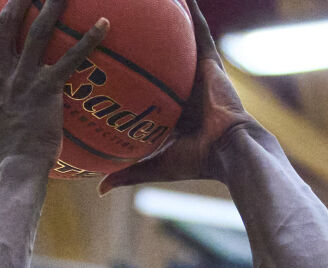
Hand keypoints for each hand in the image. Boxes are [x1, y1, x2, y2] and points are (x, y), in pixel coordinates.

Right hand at [0, 0, 106, 174]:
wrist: (18, 171)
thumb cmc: (6, 162)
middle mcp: (1, 75)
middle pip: (6, 24)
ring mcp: (24, 80)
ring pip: (37, 31)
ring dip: (51, 5)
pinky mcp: (47, 89)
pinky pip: (71, 58)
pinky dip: (89, 39)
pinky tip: (105, 23)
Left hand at [98, 0, 251, 191]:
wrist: (228, 150)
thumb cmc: (195, 162)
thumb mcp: (153, 166)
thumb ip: (126, 173)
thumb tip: (99, 189)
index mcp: (170, 108)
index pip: (145, 88)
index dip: (129, 77)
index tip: (103, 65)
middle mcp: (182, 85)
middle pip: (157, 58)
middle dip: (142, 40)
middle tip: (120, 21)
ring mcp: (196, 70)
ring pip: (176, 38)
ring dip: (166, 18)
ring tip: (149, 1)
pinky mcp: (208, 59)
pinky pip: (196, 28)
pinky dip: (189, 10)